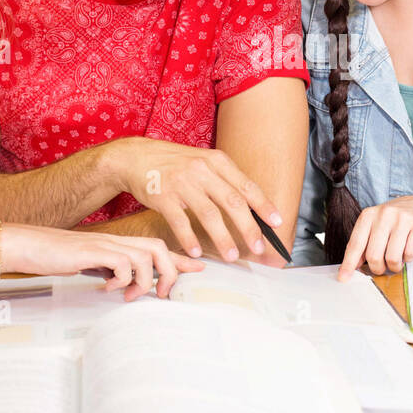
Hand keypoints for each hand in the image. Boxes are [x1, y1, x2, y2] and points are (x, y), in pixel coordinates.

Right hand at [5, 225, 203, 299]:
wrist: (28, 245)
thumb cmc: (57, 256)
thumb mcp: (91, 265)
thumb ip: (112, 270)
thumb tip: (128, 285)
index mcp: (118, 243)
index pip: (157, 248)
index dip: (180, 258)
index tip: (199, 268)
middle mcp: (116, 241)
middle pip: (159, 248)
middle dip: (171, 271)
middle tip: (163, 294)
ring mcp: (105, 244)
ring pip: (145, 256)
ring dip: (144, 280)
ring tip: (131, 295)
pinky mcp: (92, 251)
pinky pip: (121, 263)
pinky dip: (121, 279)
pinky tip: (107, 287)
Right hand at [105, 137, 283, 263]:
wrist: (135, 157)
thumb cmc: (174, 163)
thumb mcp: (203, 162)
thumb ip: (225, 180)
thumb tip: (252, 207)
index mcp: (217, 161)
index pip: (246, 186)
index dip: (264, 206)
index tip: (277, 223)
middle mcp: (202, 170)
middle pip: (232, 201)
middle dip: (248, 227)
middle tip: (258, 248)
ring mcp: (182, 182)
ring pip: (209, 214)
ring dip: (223, 238)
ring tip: (232, 255)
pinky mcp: (162, 196)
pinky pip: (180, 221)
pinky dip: (190, 238)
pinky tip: (197, 251)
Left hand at [338, 195, 412, 281]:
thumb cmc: (397, 220)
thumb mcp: (377, 225)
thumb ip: (364, 243)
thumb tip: (351, 267)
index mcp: (369, 214)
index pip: (356, 244)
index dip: (349, 264)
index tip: (344, 278)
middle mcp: (384, 213)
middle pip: (374, 255)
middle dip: (377, 268)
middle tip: (382, 268)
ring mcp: (402, 217)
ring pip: (392, 258)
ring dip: (395, 266)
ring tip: (396, 260)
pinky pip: (410, 254)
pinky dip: (408, 259)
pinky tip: (408, 250)